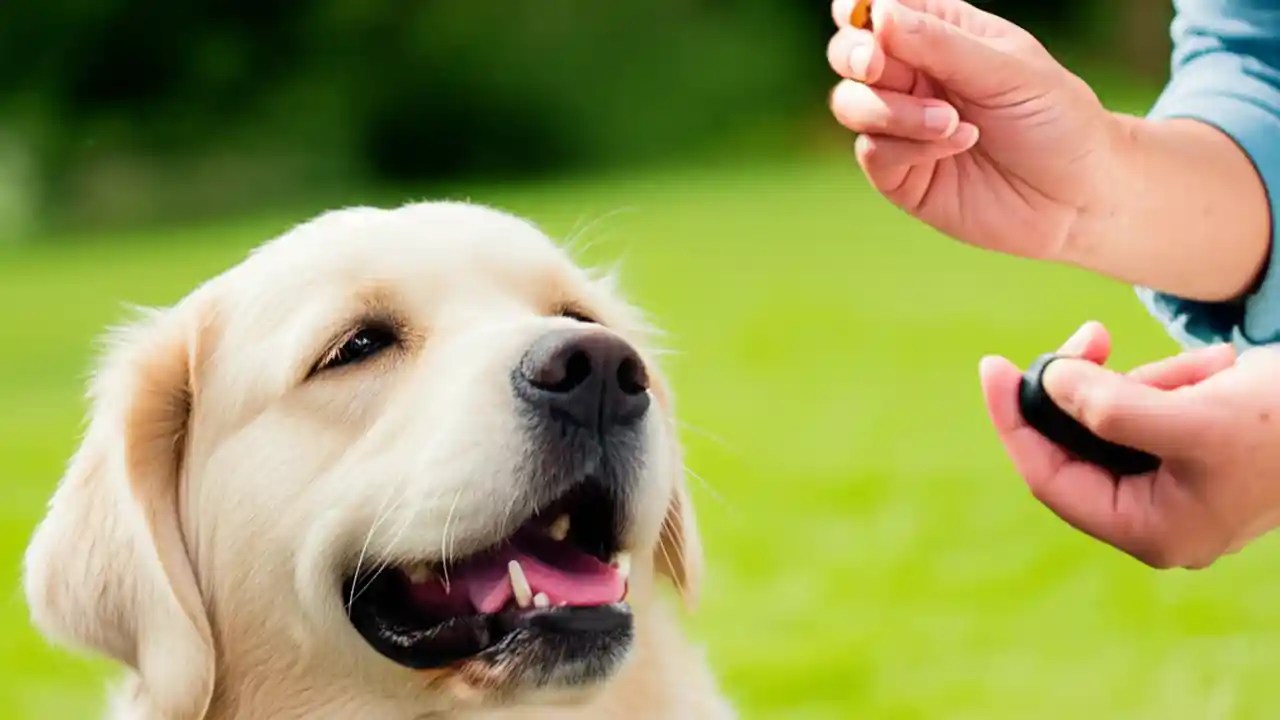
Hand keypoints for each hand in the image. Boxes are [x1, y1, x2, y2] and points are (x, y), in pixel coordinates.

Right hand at [826, 0, 1115, 260]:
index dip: (860, 6)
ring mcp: (902, 125)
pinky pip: (874, 152)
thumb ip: (940, 44)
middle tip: (875, 63)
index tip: (862, 14)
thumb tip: (877, 14)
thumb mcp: (1007, 70)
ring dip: (892, 110)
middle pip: (848, 53)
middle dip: (855, 55)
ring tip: (951, 120)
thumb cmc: (1055, 119)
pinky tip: (958, 144)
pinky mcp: (900, 174)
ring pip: (850, 103)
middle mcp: (913, 76)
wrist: (1079, 197)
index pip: (877, 7)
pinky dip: (909, 146)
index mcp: (939, 33)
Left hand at [979, 322, 1279, 568]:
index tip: (993, 365)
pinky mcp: (1195, 450)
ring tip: (1213, 370)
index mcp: (1152, 531)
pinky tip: (1223, 370)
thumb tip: (1048, 383)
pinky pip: (1154, 405)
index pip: (1050, 478)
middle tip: (1093, 336)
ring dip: (1148, 380)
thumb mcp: (1197, 417)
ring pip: (1116, 416)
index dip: (1014, 421)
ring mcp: (1177, 485)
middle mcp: (1158, 518)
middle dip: (1091, 387)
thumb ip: (1112, 408)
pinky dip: (1175, 379)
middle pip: (1078, 443)